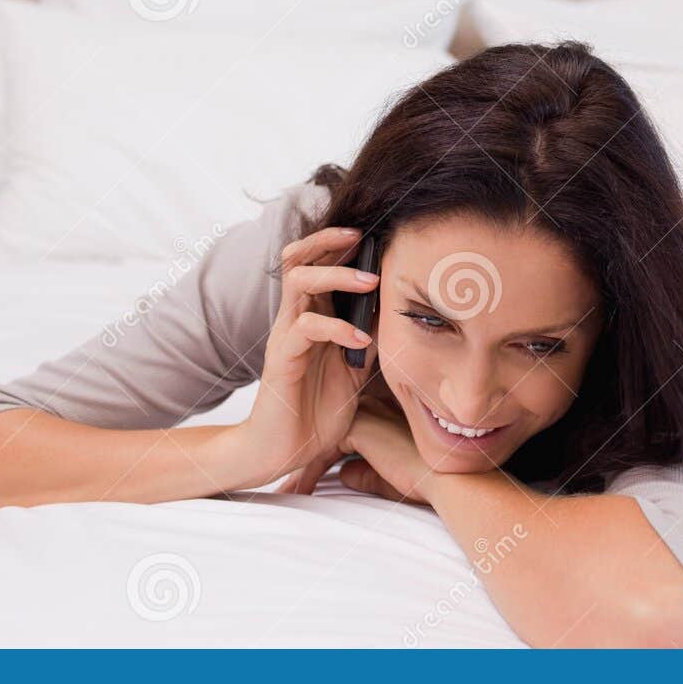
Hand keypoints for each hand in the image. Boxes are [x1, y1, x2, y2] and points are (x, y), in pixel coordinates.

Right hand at [232, 225, 377, 488]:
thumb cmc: (316, 409)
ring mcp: (285, 336)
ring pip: (299, 283)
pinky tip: (361, 342)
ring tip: (370, 283)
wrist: (282, 450)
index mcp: (310, 316)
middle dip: (328, 241)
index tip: (369, 233)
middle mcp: (293, 319)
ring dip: (337, 276)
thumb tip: (401, 312)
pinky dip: (338, 329)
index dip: (336, 242)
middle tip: (361, 239)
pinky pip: (306, 329)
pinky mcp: (281, 359)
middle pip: (296, 258)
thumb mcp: (355, 368)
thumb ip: (370, 337)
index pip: (313, 261)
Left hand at [280, 395, 433, 504]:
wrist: (445, 478)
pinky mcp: (358, 427)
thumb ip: (366, 474)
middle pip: (328, 436)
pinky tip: (299, 492)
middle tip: (290, 490)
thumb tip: (344, 474)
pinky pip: (322, 451)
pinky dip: (307, 473)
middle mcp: (371, 410)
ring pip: (322, 442)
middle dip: (308, 464)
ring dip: (304, 471)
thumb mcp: (389, 477)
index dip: (324, 460)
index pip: (343, 435)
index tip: (309, 483)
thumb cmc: (427, 479)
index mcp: (382, 417)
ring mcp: (363, 414)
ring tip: (289, 494)